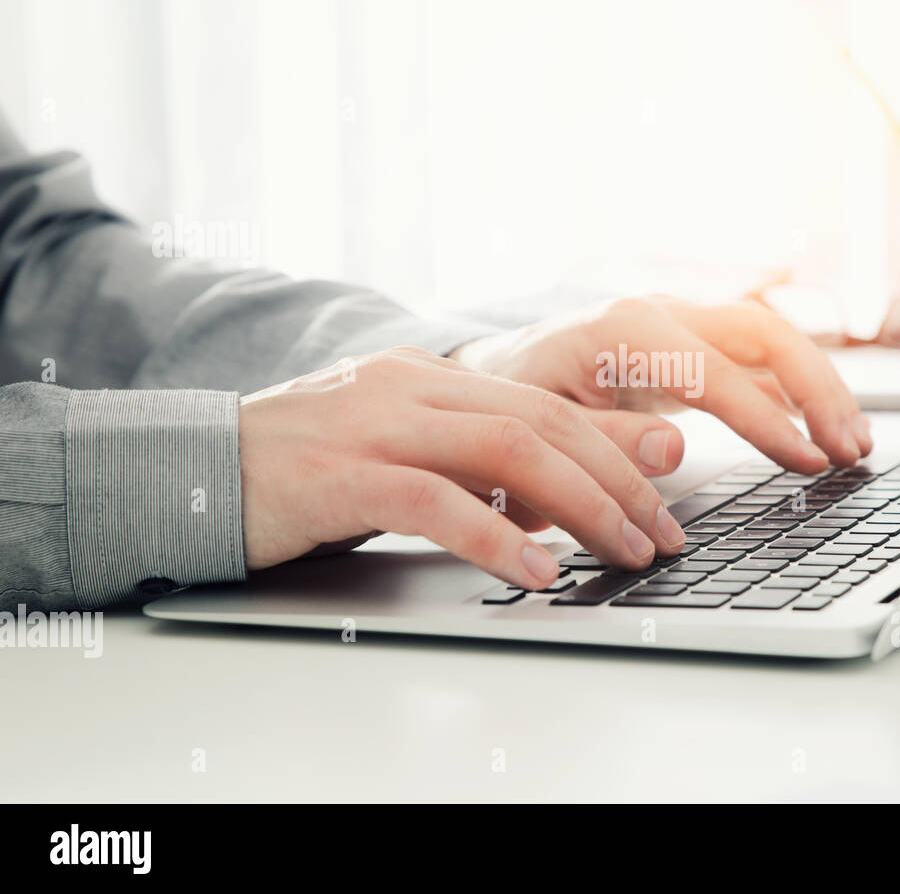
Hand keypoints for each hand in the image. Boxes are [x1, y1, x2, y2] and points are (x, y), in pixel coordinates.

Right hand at [238, 347, 689, 586]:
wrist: (189, 470)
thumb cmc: (307, 471)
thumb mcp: (404, 453)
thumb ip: (479, 463)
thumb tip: (570, 494)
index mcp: (433, 375)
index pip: (547, 403)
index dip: (616, 449)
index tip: (664, 497)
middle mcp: (412, 386)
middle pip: (542, 422)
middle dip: (617, 480)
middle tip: (662, 535)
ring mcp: (375, 424)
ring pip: (506, 451)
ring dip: (580, 506)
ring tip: (624, 553)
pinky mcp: (339, 475)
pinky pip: (436, 502)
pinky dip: (496, 537)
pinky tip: (538, 570)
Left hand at [450, 295, 870, 474]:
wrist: (496, 374)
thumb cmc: (512, 403)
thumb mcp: (542, 428)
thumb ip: (605, 439)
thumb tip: (675, 448)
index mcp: (622, 330)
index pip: (715, 372)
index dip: (768, 420)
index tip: (809, 463)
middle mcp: (661, 314)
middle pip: (764, 333)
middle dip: (817, 389)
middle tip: (851, 449)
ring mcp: (681, 325)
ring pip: (773, 340)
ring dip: (820, 388)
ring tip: (857, 444)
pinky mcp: (692, 347)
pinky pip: (759, 361)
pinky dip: (798, 394)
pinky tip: (825, 430)